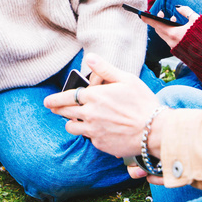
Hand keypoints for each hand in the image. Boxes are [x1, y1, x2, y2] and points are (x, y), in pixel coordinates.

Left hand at [44, 53, 161, 157]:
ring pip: (72, 127)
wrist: (154, 130)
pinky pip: (88, 138)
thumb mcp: (126, 79)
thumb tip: (90, 57)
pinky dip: (89, 134)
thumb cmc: (142, 102)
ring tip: (75, 121)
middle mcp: (89, 114)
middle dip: (57, 110)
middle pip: (65, 112)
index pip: (66, 97)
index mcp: (94, 96)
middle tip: (54, 109)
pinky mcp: (100, 144)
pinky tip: (97, 130)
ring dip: (71, 123)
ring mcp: (93, 130)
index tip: (47, 102)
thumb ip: (105, 69)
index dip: (55, 100)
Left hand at [145, 5, 200, 49]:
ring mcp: (174, 47)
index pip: (156, 25)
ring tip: (173, 19)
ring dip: (165, 27)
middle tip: (161, 13)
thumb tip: (178, 7)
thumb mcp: (197, 19)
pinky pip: (169, 40)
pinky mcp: (178, 51)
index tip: (141, 15)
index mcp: (173, 33)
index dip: (148, 19)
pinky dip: (170, 33)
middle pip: (159, 30)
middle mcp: (171, 42)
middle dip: (158, 21)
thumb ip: (186, 11)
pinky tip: (178, 28)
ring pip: (164, 35)